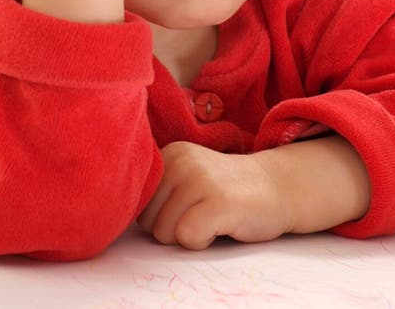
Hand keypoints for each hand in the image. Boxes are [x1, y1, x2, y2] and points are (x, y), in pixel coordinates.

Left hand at [137, 141, 293, 249]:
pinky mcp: (218, 202)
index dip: (160, 217)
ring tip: (212, 215)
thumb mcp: (187, 177)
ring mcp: (199, 179)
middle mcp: (181, 161)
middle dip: (172, 228)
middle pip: (148, 222)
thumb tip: (119, 215)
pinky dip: (203, 241)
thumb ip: (159, 190)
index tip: (186, 206)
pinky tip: (221, 225)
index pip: (138, 204)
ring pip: (165, 233)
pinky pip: (187, 238)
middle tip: (203, 211)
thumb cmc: (225, 190)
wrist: (276, 186)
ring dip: (190, 235)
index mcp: (170, 153)